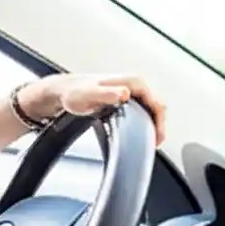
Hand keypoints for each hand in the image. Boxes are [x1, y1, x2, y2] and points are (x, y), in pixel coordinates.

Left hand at [19, 74, 167, 143]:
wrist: (64, 92)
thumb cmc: (75, 93)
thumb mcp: (91, 94)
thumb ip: (108, 93)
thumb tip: (125, 93)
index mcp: (132, 82)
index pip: (156, 103)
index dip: (159, 122)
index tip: (156, 138)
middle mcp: (134, 84)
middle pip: (157, 106)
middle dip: (159, 125)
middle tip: (155, 143)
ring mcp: (131, 91)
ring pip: (151, 109)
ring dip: (153, 124)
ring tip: (151, 141)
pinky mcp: (126, 99)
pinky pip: (143, 110)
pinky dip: (145, 122)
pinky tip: (141, 133)